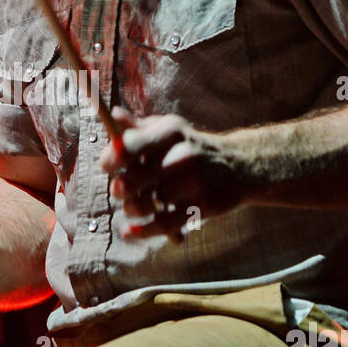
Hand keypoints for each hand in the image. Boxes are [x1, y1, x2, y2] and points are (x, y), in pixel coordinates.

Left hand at [99, 108, 248, 240]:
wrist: (240, 165)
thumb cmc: (193, 147)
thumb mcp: (171, 130)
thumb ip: (140, 128)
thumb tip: (112, 115)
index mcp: (171, 132)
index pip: (130, 146)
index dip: (112, 159)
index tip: (107, 167)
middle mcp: (182, 155)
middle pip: (134, 179)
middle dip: (119, 188)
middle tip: (118, 190)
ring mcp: (195, 182)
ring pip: (147, 204)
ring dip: (131, 209)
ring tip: (131, 207)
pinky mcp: (204, 206)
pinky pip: (164, 224)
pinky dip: (142, 231)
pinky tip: (128, 232)